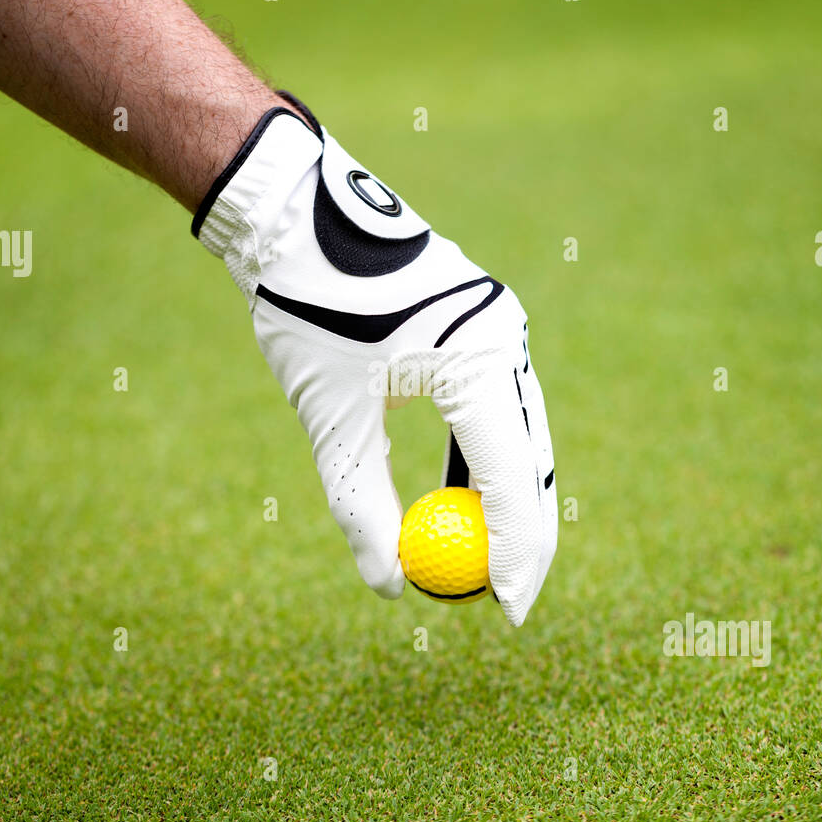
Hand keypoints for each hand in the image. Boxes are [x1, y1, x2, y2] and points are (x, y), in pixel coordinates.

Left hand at [193, 104, 556, 624]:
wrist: (291, 209)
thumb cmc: (305, 304)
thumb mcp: (330, 416)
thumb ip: (360, 502)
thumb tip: (389, 582)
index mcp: (479, 355)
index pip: (513, 476)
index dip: (516, 553)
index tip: (507, 612)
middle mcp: (503, 338)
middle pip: (530, 460)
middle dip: (523, 537)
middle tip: (504, 600)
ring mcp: (496, 328)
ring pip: (517, 437)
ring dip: (501, 500)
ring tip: (480, 564)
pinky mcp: (478, 326)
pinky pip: (495, 410)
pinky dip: (480, 460)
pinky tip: (458, 502)